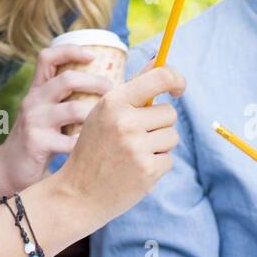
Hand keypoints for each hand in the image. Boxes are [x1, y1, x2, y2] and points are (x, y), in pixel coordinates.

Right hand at [0, 44, 115, 192]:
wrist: (7, 170)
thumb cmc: (39, 140)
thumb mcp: (46, 113)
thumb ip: (67, 101)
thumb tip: (108, 87)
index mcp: (37, 90)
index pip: (48, 57)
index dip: (70, 51)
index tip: (93, 55)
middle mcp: (33, 101)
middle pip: (67, 79)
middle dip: (95, 82)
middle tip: (113, 90)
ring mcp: (34, 121)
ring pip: (73, 109)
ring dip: (97, 115)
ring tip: (111, 121)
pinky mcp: (37, 143)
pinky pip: (70, 141)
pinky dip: (87, 143)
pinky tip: (96, 148)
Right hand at [50, 65, 185, 226]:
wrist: (78, 193)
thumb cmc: (93, 148)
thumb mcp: (104, 112)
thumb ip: (133, 88)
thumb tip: (159, 63)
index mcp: (113, 102)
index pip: (159, 78)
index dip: (176, 79)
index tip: (178, 88)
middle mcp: (125, 121)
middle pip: (169, 112)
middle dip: (158, 124)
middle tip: (134, 137)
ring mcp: (137, 147)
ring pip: (172, 135)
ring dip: (159, 145)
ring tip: (133, 154)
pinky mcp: (148, 170)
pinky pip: (169, 158)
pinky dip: (157, 164)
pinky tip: (135, 170)